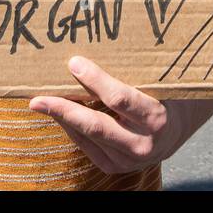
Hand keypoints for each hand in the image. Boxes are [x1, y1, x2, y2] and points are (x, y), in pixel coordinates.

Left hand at [29, 55, 212, 174]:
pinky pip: (85, 146)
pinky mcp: (115, 167)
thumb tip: (95, 45)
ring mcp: (127, 160)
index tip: (74, 63)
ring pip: (86, 136)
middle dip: (63, 109)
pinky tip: (58, 112)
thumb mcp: (154, 82)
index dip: (95, 80)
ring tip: (40, 101)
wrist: (174, 133)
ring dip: (61, 117)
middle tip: (37, 98)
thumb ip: (131, 70)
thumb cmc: (161, 96)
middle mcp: (142, 143)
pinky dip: (70, 127)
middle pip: (95, 125)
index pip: (120, 98)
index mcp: (156, 118)